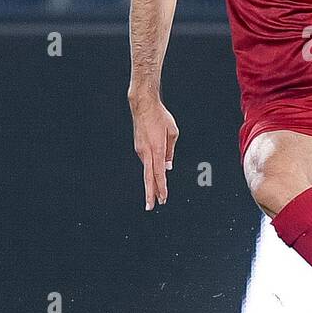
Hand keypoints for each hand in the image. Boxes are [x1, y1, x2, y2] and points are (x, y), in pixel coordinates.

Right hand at [128, 89, 178, 209]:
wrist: (143, 105)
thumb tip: (167, 167)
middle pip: (148, 177)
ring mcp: (140, 150)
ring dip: (152, 183)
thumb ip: (170, 151)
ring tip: (156, 197)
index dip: (161, 187)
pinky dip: (150, 171)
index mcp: (156, 149)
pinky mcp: (139, 147)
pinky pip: (146, 161)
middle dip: (151, 193)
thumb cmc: (160, 117)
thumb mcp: (173, 133)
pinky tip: (154, 176)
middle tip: (151, 207)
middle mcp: (146, 152)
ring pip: (147, 170)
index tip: (163, 199)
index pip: (159, 173)